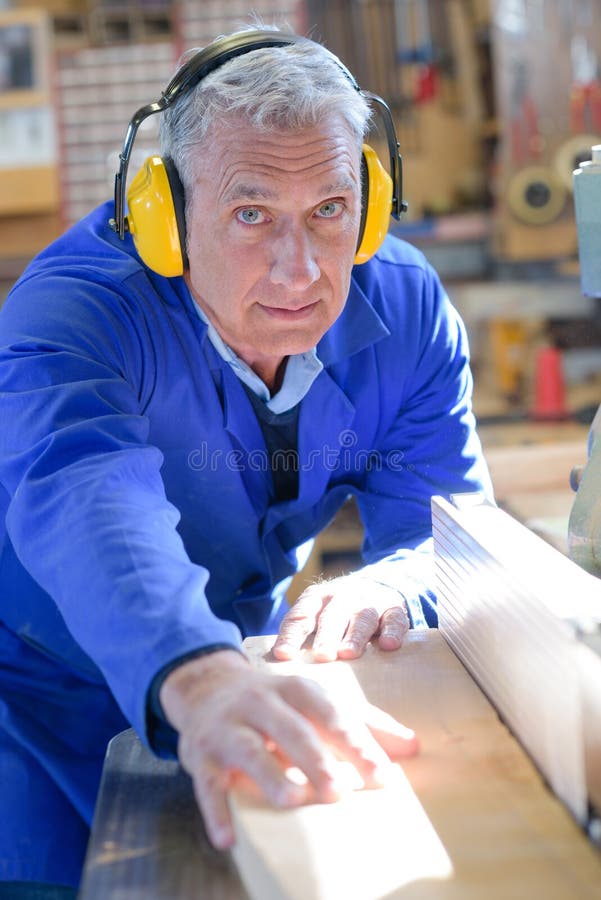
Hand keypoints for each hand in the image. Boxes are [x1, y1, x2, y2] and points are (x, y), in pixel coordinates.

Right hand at [160, 649, 417, 849]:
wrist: (206, 687)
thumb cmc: (276, 702)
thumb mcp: (315, 702)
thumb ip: (362, 722)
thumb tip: (413, 747)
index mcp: (295, 688)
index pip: (329, 711)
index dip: (355, 740)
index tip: (382, 774)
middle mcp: (260, 701)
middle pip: (291, 728)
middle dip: (315, 757)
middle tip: (340, 791)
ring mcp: (228, 727)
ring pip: (249, 749)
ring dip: (270, 775)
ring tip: (292, 801)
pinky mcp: (200, 754)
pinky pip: (206, 783)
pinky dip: (216, 812)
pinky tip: (227, 840)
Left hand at [272, 575, 409, 661]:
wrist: (376, 586)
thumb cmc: (337, 615)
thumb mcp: (317, 617)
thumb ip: (302, 639)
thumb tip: (281, 676)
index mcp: (317, 598)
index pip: (301, 615)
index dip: (291, 635)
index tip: (283, 655)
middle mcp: (343, 595)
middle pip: (332, 614)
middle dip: (326, 635)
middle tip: (322, 656)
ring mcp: (370, 601)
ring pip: (362, 616)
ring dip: (356, 635)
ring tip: (349, 654)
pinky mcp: (394, 608)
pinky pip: (395, 618)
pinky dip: (392, 630)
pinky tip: (388, 645)